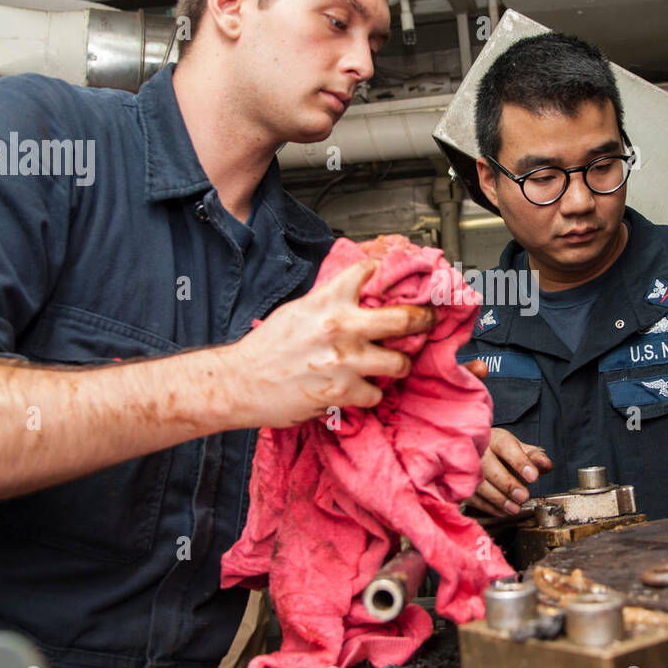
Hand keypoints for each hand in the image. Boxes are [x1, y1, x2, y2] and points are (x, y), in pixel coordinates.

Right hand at [219, 260, 434, 428]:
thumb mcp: (298, 310)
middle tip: (428, 321)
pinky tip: (358, 389)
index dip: (389, 274)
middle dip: (423, 320)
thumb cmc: (266, 347)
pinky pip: (376, 394)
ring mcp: (345, 362)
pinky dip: (370, 393)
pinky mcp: (342, 393)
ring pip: (399, 363)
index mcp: (328, 300)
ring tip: (390, 365)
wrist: (240, 383)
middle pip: (405, 319)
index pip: (371, 273)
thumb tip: (361, 296)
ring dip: (397, 365)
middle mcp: (341, 327)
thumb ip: (331, 302)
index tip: (401, 279)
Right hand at [467, 426, 552, 516]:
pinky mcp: (458, 483)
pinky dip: (487, 506)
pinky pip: (471, 496)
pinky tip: (502, 511)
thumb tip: (547, 465)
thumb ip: (533, 456)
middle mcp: (476, 450)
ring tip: (514, 508)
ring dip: (497, 498)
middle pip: (489, 466)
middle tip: (524, 496)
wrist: (470, 451)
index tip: (533, 476)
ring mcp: (464, 467)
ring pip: (478, 483)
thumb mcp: (516, 448)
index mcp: (493, 438)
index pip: (505, 446)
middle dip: (507, 483)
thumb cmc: (497, 451)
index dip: (519, 462)